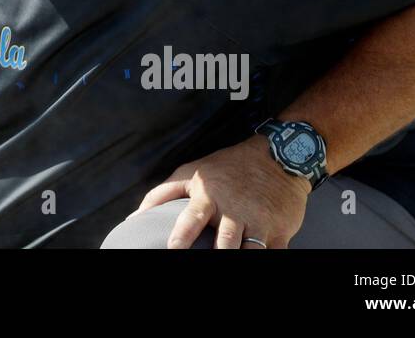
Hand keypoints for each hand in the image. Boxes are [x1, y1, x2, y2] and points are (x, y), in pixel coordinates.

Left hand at [132, 134, 310, 248]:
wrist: (279, 157)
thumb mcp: (193, 173)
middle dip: (220, 252)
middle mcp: (234, 210)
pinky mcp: (280, 230)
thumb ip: (163, 194)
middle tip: (212, 256)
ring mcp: (259, 221)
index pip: (192, 217)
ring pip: (251, 250)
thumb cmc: (228, 167)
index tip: (173, 248)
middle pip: (225, 241)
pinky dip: (268, 254)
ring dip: (242, 255)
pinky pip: (274, 252)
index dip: (183, 235)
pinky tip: (259, 254)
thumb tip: (135, 218)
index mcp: (209, 196)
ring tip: (231, 258)